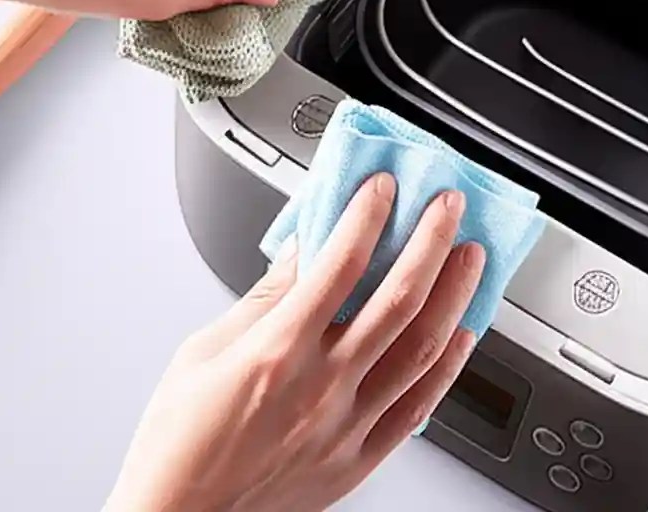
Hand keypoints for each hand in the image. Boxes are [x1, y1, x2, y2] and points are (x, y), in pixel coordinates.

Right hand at [106, 173, 486, 511]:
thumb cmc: (179, 443)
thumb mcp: (203, 352)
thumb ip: (261, 299)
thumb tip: (300, 252)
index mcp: (277, 352)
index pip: (339, 264)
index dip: (367, 216)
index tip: (382, 188)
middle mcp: (321, 386)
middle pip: (397, 299)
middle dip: (430, 242)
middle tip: (447, 207)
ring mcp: (347, 425)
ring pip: (422, 349)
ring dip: (454, 295)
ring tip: (468, 258)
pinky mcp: (359, 458)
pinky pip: (420, 407)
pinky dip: (447, 367)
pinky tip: (461, 335)